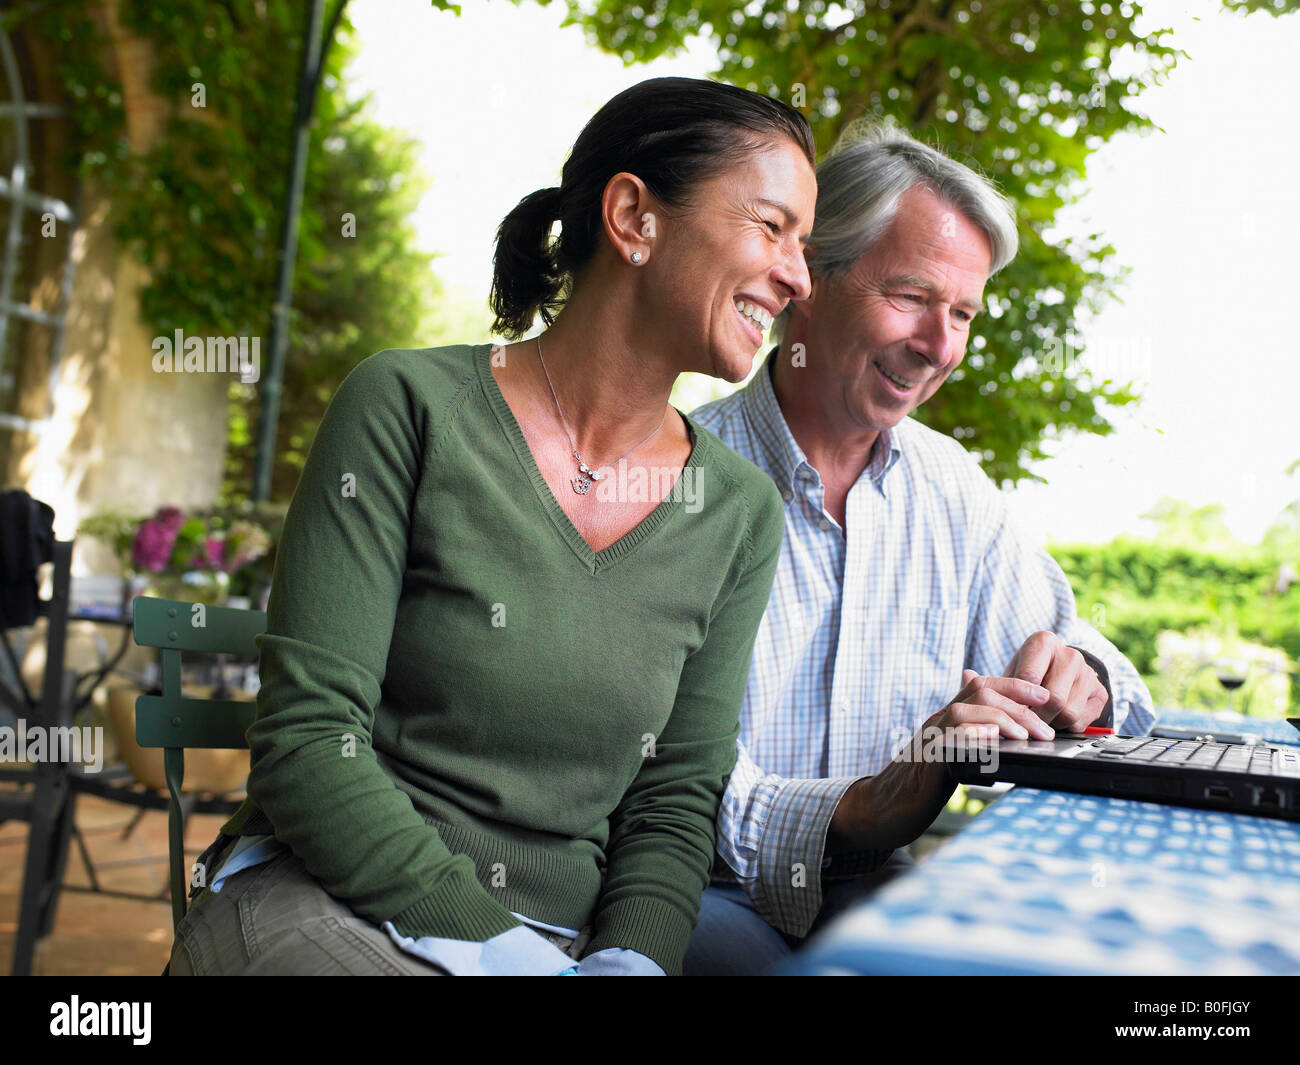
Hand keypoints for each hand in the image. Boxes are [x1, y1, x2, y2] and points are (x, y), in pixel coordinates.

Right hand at [829, 673, 1051, 852]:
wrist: (882, 809)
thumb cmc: (919, 785)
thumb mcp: (950, 754)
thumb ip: (969, 736)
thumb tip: (999, 728)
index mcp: (945, 718)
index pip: (980, 685)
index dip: (1014, 685)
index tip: (1044, 697)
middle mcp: (937, 723)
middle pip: (978, 693)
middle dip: (1018, 705)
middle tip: (1044, 729)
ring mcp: (929, 742)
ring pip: (963, 711)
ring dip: (1002, 720)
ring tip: (1027, 737)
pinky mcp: (927, 766)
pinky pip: (948, 742)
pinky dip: (972, 736)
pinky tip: (993, 741)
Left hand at [1003, 631, 1108, 733]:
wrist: (1055, 672)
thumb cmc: (1027, 672)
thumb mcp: (1011, 673)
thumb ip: (1007, 688)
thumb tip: (1006, 709)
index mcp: (1044, 643)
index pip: (1030, 677)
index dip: (1018, 700)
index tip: (1012, 709)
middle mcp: (1071, 655)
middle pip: (1054, 698)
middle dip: (1037, 717)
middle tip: (1027, 720)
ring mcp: (1089, 674)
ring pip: (1068, 713)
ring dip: (1052, 723)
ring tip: (1042, 717)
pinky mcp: (1101, 694)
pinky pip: (1081, 723)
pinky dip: (1066, 728)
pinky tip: (1057, 717)